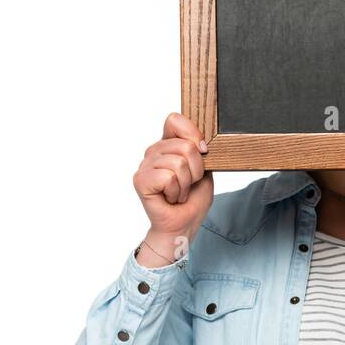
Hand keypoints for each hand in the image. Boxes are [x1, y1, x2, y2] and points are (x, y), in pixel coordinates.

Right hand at [132, 112, 212, 265]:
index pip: (175, 120)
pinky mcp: (140, 180)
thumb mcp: (204, 169)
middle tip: (188, 184)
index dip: (193, 134)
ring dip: (186, 184)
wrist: (184, 224)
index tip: (203, 152)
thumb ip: (199, 151)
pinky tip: (170, 198)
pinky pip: (168, 177)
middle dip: (196, 170)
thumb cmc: (192, 199)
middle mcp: (154, 152)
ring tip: (179, 192)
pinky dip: (176, 191)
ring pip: (178, 163)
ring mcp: (145, 165)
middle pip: (185, 146)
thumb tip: (198, 143)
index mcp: (168, 145)